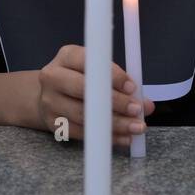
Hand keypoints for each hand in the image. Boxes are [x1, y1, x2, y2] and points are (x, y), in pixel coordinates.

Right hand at [36, 44, 153, 147]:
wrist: (47, 95)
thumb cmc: (80, 79)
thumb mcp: (96, 71)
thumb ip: (122, 83)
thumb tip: (147, 103)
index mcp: (67, 56)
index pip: (89, 62)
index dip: (112, 75)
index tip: (132, 87)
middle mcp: (53, 76)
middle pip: (83, 89)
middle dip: (114, 101)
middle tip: (137, 110)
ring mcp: (50, 101)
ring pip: (83, 115)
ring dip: (114, 123)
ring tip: (136, 127)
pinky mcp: (53, 123)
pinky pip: (81, 133)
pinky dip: (105, 137)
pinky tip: (124, 138)